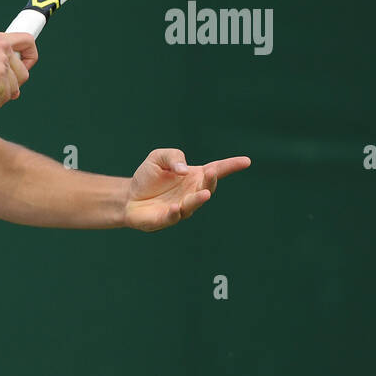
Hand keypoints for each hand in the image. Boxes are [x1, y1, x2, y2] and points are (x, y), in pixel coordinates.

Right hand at [0, 31, 37, 109]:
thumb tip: (15, 92)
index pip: (27, 41)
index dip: (30, 56)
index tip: (24, 66)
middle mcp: (4, 49)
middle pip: (24, 73)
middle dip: (13, 85)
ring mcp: (2, 64)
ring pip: (14, 89)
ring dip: (1, 96)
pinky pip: (5, 98)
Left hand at [124, 148, 250, 231]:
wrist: (128, 196)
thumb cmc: (148, 177)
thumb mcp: (158, 157)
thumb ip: (173, 156)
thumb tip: (184, 169)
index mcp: (195, 177)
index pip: (217, 170)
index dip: (231, 166)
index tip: (246, 161)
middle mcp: (192, 193)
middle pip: (207, 188)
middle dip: (210, 181)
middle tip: (211, 172)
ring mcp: (181, 207)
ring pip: (192, 205)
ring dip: (198, 199)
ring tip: (203, 194)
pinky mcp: (165, 219)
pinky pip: (172, 217)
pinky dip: (174, 213)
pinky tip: (176, 207)